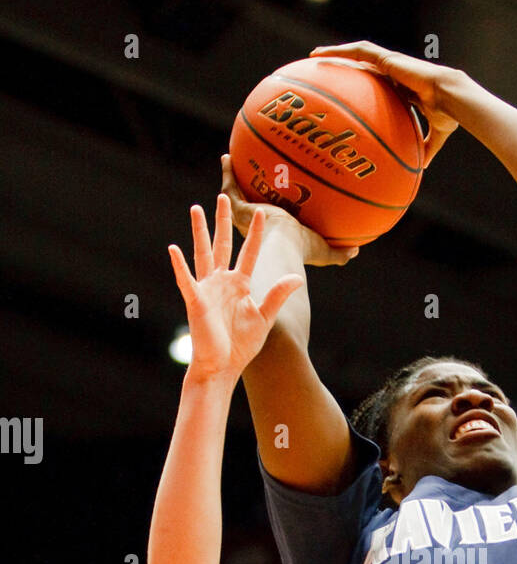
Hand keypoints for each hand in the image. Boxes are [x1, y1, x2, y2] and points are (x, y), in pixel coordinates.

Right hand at [168, 195, 301, 380]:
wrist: (223, 366)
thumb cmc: (241, 346)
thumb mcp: (264, 317)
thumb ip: (277, 295)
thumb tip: (296, 277)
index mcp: (239, 284)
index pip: (248, 252)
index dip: (255, 233)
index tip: (262, 212)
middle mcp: (222, 282)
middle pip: (222, 244)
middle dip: (222, 221)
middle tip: (222, 197)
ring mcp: (207, 289)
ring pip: (203, 253)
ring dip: (199, 232)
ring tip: (196, 209)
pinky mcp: (195, 301)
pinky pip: (186, 279)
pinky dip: (179, 265)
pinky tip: (173, 249)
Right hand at [220, 156, 357, 265]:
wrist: (285, 247)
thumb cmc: (304, 251)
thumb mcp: (325, 251)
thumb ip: (339, 252)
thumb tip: (356, 249)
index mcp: (271, 236)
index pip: (268, 220)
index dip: (266, 209)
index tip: (269, 198)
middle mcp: (254, 227)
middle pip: (248, 205)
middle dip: (245, 192)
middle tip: (247, 176)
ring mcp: (244, 218)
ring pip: (234, 194)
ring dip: (232, 177)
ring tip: (231, 160)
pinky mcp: (238, 210)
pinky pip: (230, 188)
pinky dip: (228, 173)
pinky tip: (227, 157)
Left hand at [309, 43, 458, 165]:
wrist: (452, 98)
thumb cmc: (448, 114)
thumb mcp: (435, 136)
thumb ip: (425, 148)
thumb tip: (421, 167)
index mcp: (402, 86)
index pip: (377, 82)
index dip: (361, 84)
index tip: (347, 90)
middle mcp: (394, 72)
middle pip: (362, 65)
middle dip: (343, 64)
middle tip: (322, 70)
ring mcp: (390, 63)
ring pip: (356, 53)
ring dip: (336, 53)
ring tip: (314, 55)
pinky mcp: (388, 59)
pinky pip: (358, 52)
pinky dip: (340, 51)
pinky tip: (323, 54)